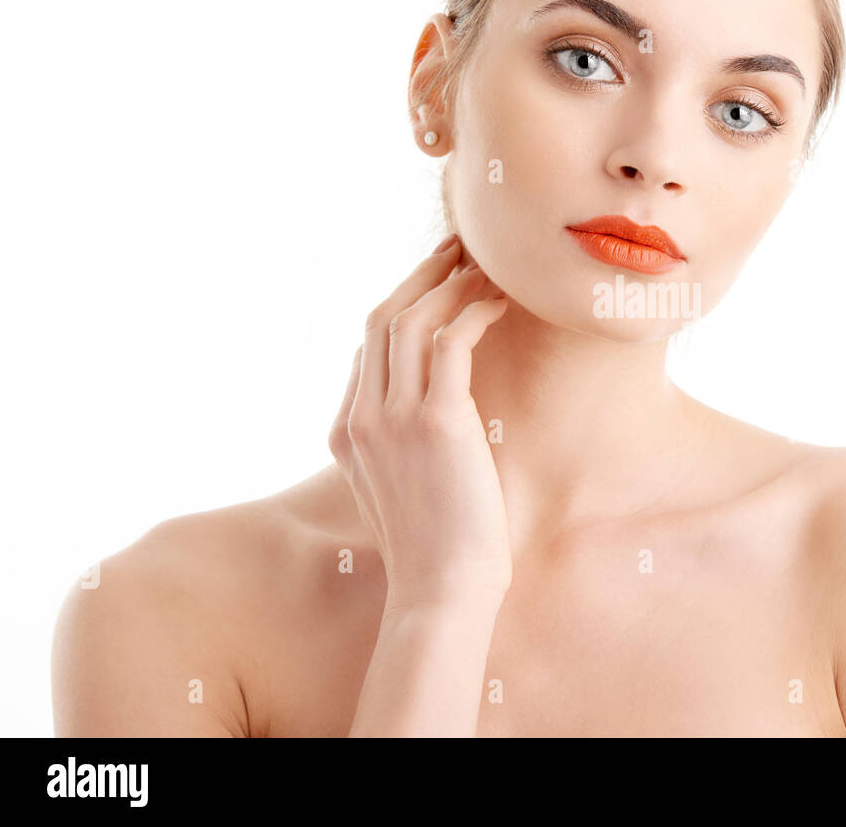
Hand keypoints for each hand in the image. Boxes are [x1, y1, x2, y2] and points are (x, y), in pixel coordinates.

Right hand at [329, 235, 512, 612]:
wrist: (441, 593)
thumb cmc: (435, 550)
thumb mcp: (400, 491)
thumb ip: (399, 447)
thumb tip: (430, 415)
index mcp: (347, 432)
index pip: (368, 346)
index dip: (404, 304)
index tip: (438, 282)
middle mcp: (361, 417)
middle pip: (383, 318)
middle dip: (421, 276)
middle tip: (459, 251)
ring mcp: (392, 419)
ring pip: (412, 320)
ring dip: (449, 284)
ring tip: (486, 268)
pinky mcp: (437, 423)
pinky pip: (450, 342)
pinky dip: (473, 313)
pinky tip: (498, 305)